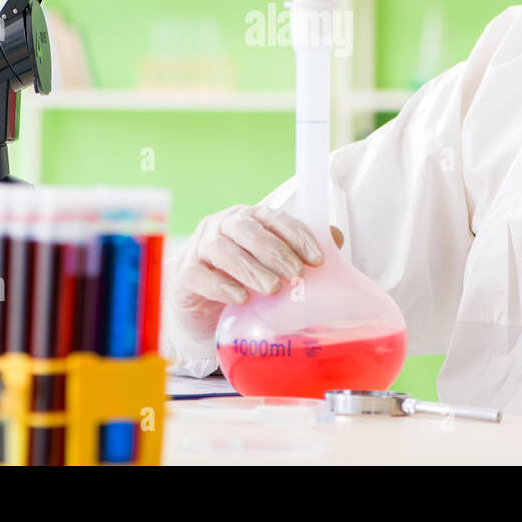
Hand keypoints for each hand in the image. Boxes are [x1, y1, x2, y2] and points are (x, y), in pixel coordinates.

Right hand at [167, 203, 343, 350]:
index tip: (318, 259)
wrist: (200, 303)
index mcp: (249, 218)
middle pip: (246, 229)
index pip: (274, 218)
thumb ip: (300, 250)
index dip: (297, 235)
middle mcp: (222, 225)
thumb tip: (336, 239)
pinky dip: (222, 286)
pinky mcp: (185, 273)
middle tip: (296, 274)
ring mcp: (200, 247)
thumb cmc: (242, 276)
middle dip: (274, 251)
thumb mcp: (272, 264)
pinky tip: (241, 298)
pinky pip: (201, 275)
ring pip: (222, 249)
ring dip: (250, 268)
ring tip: (272, 289)